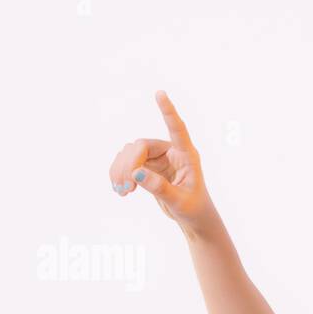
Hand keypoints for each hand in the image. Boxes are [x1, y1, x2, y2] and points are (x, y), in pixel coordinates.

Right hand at [108, 90, 216, 237]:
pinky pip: (127, 162)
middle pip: (142, 146)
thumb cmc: (193, 209)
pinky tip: (119, 189)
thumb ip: (160, 188)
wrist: (193, 219)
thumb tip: (137, 174)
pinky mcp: (148, 166)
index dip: (168, 111)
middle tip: (124, 187)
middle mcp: (172, 152)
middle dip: (129, 164)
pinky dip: (120, 173)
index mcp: (187, 155)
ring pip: (131, 153)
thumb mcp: (179, 202)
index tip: (160, 93)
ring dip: (121, 170)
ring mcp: (159, 158)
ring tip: (122, 191)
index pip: (177, 128)